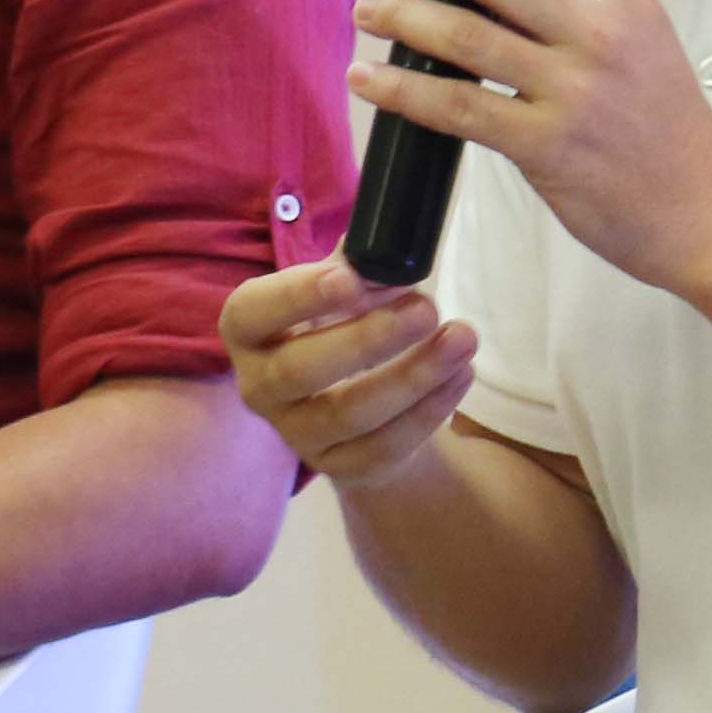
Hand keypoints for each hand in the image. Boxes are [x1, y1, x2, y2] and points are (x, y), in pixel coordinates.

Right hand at [224, 256, 481, 490]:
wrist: (361, 399)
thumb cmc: (343, 325)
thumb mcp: (343, 289)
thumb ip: (357, 265)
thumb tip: (390, 246)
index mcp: (249, 330)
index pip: (251, 314)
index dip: (297, 296)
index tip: (352, 277)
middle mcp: (259, 386)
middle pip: (298, 371)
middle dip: (366, 339)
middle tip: (426, 308)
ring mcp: (297, 433)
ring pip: (348, 413)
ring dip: (412, 375)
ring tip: (462, 337)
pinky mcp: (339, 466)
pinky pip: (383, 446)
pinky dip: (429, 410)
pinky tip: (462, 374)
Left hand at [353, 0, 711, 315]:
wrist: (709, 214)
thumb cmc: (669, 132)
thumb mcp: (643, 45)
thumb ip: (579, 9)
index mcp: (623, 0)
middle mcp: (600, 36)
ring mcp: (574, 92)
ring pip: (466, 35)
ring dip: (404, 16)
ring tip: (369, 10)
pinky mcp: (547, 148)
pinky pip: (459, 108)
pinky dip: (404, 90)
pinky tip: (369, 79)